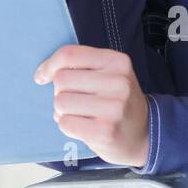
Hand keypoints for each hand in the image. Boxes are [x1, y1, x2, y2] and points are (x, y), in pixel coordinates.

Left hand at [34, 44, 149, 168]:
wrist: (144, 133)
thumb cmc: (117, 102)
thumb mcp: (109, 74)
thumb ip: (81, 66)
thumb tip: (43, 74)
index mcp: (117, 61)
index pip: (69, 54)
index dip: (49, 65)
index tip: (43, 76)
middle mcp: (118, 82)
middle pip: (61, 80)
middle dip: (61, 92)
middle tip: (77, 101)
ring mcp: (113, 107)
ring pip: (60, 102)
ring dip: (63, 112)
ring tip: (82, 115)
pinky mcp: (105, 131)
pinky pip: (65, 123)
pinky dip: (68, 126)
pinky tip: (84, 127)